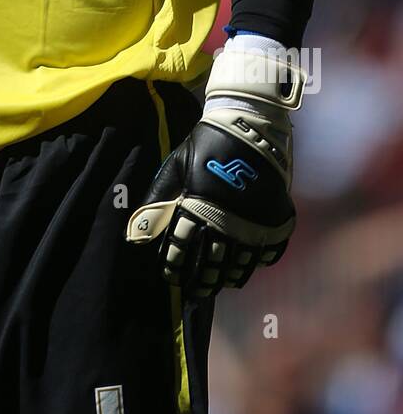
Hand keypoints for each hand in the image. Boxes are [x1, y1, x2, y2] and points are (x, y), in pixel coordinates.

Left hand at [126, 44, 305, 299]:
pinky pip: (269, 253)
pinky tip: (247, 266)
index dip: (175, 267)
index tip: (171, 275)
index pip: (182, 250)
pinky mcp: (276, 219)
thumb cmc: (205, 145)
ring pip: (240, 265)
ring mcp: (255, 223)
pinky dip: (257, 263)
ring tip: (218, 282)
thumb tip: (136, 235)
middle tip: (195, 289)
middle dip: (201, 280)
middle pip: (212, 264)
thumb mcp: (175, 167)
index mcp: (198, 208)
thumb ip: (157, 201)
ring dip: (227, 276)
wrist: (247, 124)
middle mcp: (227, 222)